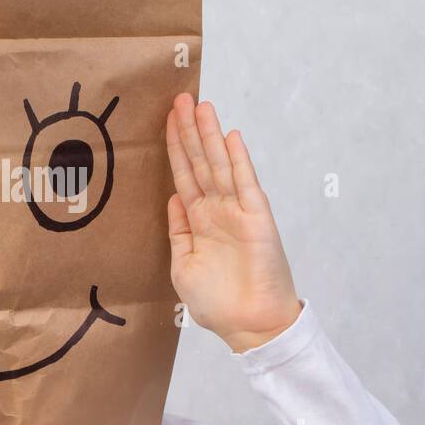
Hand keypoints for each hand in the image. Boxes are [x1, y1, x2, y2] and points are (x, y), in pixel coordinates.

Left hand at [165, 94, 301, 352]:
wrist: (248, 326)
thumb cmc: (216, 303)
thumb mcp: (182, 265)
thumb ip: (178, 230)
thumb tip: (172, 198)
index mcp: (198, 221)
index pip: (184, 175)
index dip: (175, 147)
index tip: (167, 119)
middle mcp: (217, 210)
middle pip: (201, 162)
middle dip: (190, 131)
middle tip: (180, 98)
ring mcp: (238, 212)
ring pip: (221, 165)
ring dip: (210, 136)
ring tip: (201, 106)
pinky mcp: (257, 218)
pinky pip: (245, 183)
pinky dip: (238, 160)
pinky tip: (230, 136)